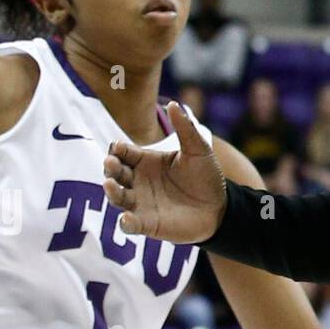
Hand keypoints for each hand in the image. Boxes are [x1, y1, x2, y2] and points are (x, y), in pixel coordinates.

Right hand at [102, 101, 226, 242]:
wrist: (219, 207)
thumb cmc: (206, 177)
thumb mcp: (198, 150)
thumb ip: (185, 129)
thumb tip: (173, 104)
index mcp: (146, 161)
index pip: (124, 152)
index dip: (117, 149)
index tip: (116, 148)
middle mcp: (138, 181)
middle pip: (115, 172)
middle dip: (110, 167)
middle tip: (110, 162)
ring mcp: (140, 203)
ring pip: (118, 197)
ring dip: (111, 191)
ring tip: (109, 184)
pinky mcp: (146, 224)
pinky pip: (130, 224)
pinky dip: (125, 222)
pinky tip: (126, 218)